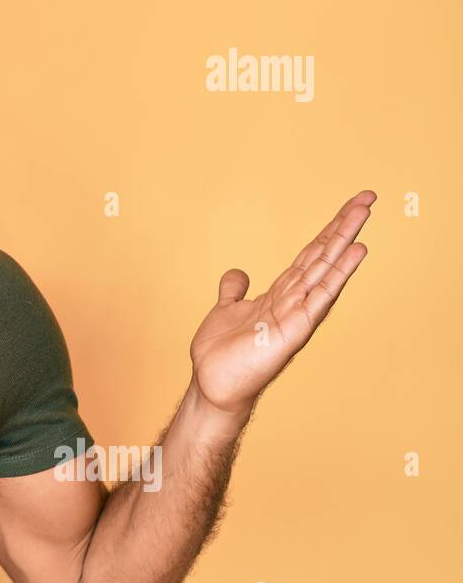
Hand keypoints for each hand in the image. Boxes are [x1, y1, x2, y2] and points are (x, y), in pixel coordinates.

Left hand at [189, 190, 374, 419]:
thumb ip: (235, 291)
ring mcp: (297, 314)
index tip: (351, 206)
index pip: (310, 255)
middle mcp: (294, 300)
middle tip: (368, 197)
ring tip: (364, 215)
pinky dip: (338, 274)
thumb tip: (238, 273)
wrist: (214, 384)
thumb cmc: (224, 354)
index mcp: (281, 293)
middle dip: (343, 226)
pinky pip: (320, 297)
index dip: (328, 230)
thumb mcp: (226, 310)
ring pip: (324, 270)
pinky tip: (355, 254)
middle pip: (322, 256)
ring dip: (344, 243)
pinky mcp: (295, 330)